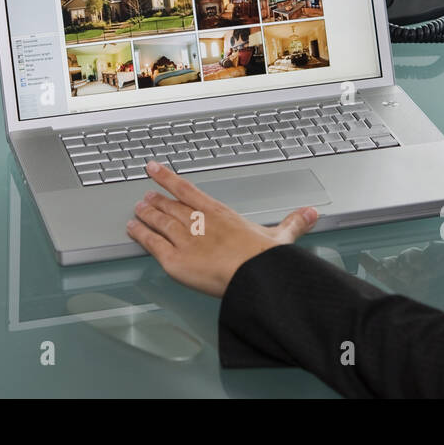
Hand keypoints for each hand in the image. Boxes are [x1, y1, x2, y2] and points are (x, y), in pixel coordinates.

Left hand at [126, 161, 318, 296]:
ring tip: (137, 209)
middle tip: (145, 195)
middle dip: (156, 201)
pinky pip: (153, 244)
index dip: (168, 177)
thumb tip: (311, 213)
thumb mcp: (280, 237)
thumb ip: (293, 223)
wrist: (254, 276)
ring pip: (158, 222)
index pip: (187, 189)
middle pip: (169, 207)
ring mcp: (184, 240)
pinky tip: (133, 230)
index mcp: (218, 213)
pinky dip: (141, 235)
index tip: (154, 168)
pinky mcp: (175, 261)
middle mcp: (198, 222)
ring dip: (145, 214)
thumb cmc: (264, 258)